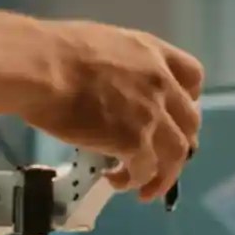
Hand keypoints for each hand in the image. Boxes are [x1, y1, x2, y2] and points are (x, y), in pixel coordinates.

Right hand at [23, 20, 203, 202]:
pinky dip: (134, 181)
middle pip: (189, 122)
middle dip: (179, 146)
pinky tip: (115, 182)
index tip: (173, 115)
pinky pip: (145, 170)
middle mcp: (161, 83)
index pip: (192, 76)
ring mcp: (151, 114)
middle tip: (161, 162)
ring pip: (176, 154)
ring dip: (164, 176)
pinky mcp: (134, 142)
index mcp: (152, 53)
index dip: (187, 100)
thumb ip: (119, 66)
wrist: (41, 68)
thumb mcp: (100, 43)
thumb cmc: (53, 51)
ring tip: (145, 190)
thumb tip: (108, 87)